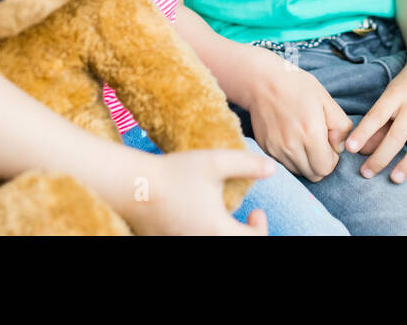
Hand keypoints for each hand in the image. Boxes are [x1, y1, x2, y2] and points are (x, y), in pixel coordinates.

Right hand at [124, 148, 273, 234]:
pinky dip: (206, 233)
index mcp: (218, 231)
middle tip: (247, 219)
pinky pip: (196, 240)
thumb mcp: (215, 162)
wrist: (133, 186)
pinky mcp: (170, 243)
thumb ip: (247, 164)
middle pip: (236, 245)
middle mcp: (202, 243)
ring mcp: (184, 245)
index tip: (256, 210)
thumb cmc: (174, 173)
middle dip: (246, 234)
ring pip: (216, 242)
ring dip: (225, 233)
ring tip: (223, 217)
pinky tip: (201, 219)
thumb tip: (272, 168)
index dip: (261, 227)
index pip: (254, 241)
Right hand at [247, 53, 352, 181]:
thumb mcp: (326, 99)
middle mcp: (291, 147)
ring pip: (299, 172)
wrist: (261, 81)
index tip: (328, 143)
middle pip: (313, 175)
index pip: (326, 168)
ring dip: (306, 163)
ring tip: (304, 140)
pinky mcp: (266, 149)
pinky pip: (284, 165)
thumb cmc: (296, 86)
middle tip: (318, 143)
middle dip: (321, 163)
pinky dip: (291, 158)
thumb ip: (340, 125)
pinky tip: (291, 139)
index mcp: (310, 135)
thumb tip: (339, 147)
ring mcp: (276, 150)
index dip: (332, 158)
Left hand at [345, 54, 406, 185]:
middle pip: (397, 134)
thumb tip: (360, 150)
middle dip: (381, 156)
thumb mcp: (390, 96)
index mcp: (397, 94)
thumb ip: (378, 123)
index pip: (378, 115)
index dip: (363, 132)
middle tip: (366, 173)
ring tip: (394, 179)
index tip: (349, 148)